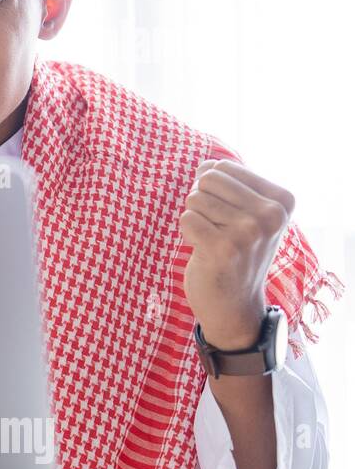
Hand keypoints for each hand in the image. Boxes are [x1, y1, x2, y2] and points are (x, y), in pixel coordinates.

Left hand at [179, 159, 292, 349]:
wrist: (235, 303)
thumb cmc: (236, 251)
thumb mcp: (246, 212)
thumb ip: (227, 181)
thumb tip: (206, 165)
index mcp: (282, 200)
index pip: (223, 167)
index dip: (213, 188)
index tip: (228, 215)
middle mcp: (271, 214)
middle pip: (208, 179)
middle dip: (202, 200)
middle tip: (216, 227)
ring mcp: (248, 232)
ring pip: (195, 198)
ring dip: (196, 218)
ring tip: (212, 240)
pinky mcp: (223, 248)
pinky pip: (186, 218)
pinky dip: (187, 233)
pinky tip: (204, 250)